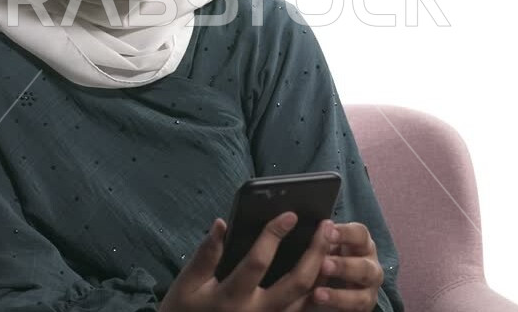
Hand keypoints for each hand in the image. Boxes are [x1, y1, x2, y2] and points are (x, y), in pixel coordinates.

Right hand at [159, 212, 336, 311]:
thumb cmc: (184, 311)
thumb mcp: (186, 284)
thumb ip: (205, 255)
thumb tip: (221, 224)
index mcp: (232, 299)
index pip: (258, 262)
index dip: (274, 236)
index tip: (289, 214)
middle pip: (297, 283)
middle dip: (316, 252)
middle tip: (327, 226)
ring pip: (308, 300)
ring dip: (323, 270)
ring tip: (332, 242)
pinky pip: (304, 310)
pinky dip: (318, 288)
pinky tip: (324, 267)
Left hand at [307, 222, 383, 310]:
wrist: (335, 287)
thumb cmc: (329, 258)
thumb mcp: (325, 247)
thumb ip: (319, 238)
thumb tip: (296, 220)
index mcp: (362, 244)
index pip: (360, 234)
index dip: (346, 233)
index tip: (327, 231)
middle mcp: (370, 264)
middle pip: (364, 265)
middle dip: (344, 266)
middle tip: (323, 265)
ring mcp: (370, 286)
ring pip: (361, 293)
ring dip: (341, 291)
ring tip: (318, 293)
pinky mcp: (366, 303)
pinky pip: (357, 305)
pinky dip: (339, 302)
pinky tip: (320, 299)